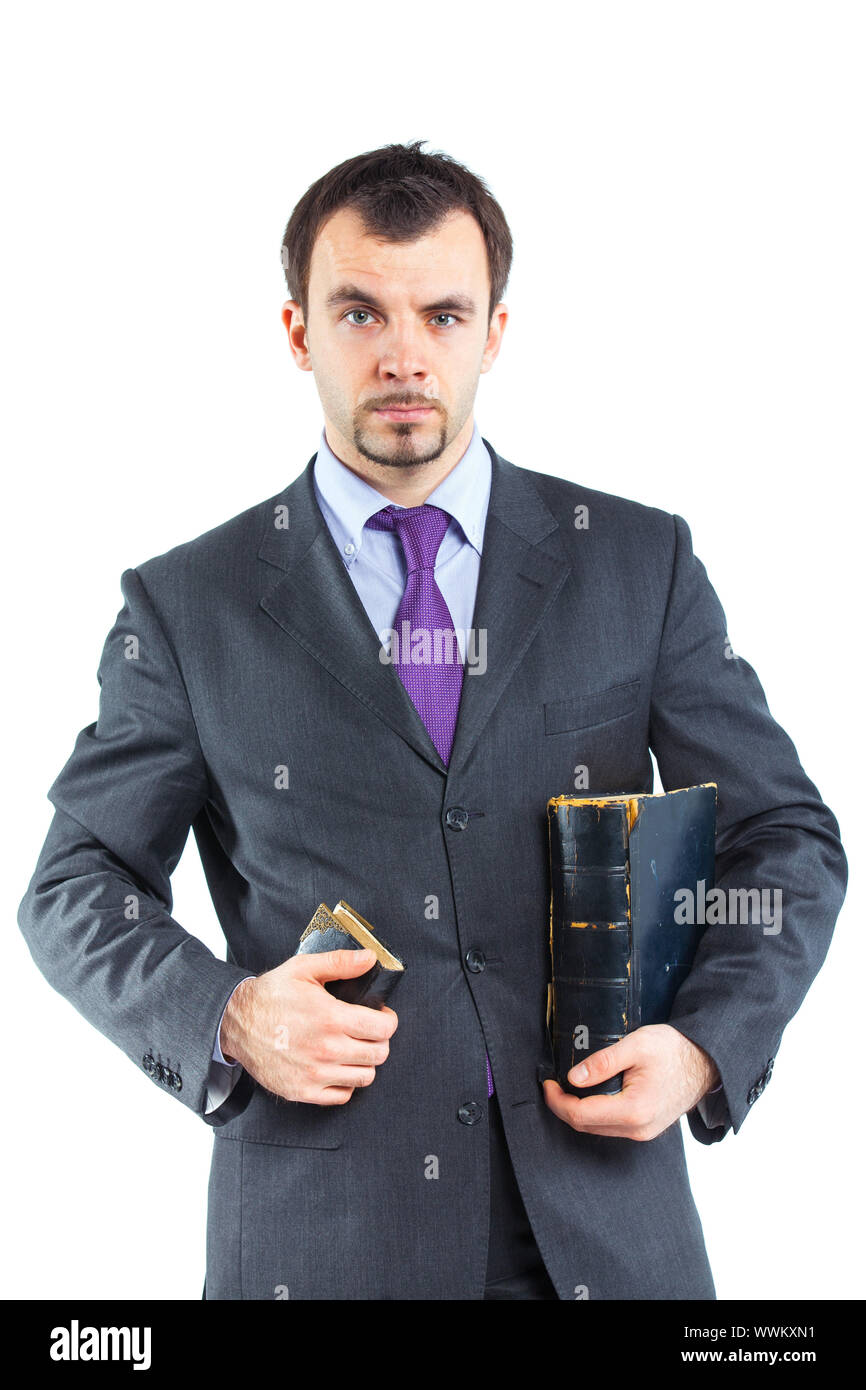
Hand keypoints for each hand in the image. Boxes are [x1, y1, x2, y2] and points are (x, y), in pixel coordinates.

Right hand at [219, 948, 397, 1105]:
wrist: (235, 1022)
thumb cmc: (270, 995)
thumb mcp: (303, 968)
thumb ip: (340, 962)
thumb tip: (369, 958)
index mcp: (330, 1018)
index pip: (383, 1029)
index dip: (388, 1020)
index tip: (381, 1016)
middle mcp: (326, 1050)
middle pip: (379, 1055)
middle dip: (379, 1040)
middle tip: (368, 1031)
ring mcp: (314, 1075)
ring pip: (365, 1077)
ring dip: (364, 1062)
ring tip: (353, 1048)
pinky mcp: (302, 1091)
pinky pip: (342, 1096)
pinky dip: (345, 1083)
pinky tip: (337, 1066)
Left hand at [542, 1024, 719, 1140]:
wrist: (704, 1063)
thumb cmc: (674, 1051)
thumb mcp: (636, 1045)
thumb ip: (603, 1062)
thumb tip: (573, 1078)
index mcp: (634, 1110)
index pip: (580, 1114)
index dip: (557, 1100)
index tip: (547, 1082)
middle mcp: (638, 1129)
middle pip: (584, 1125)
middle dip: (562, 1106)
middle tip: (552, 1083)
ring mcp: (642, 1132)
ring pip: (595, 1129)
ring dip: (576, 1111)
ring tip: (566, 1087)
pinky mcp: (644, 1129)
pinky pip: (609, 1127)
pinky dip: (593, 1113)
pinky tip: (588, 1094)